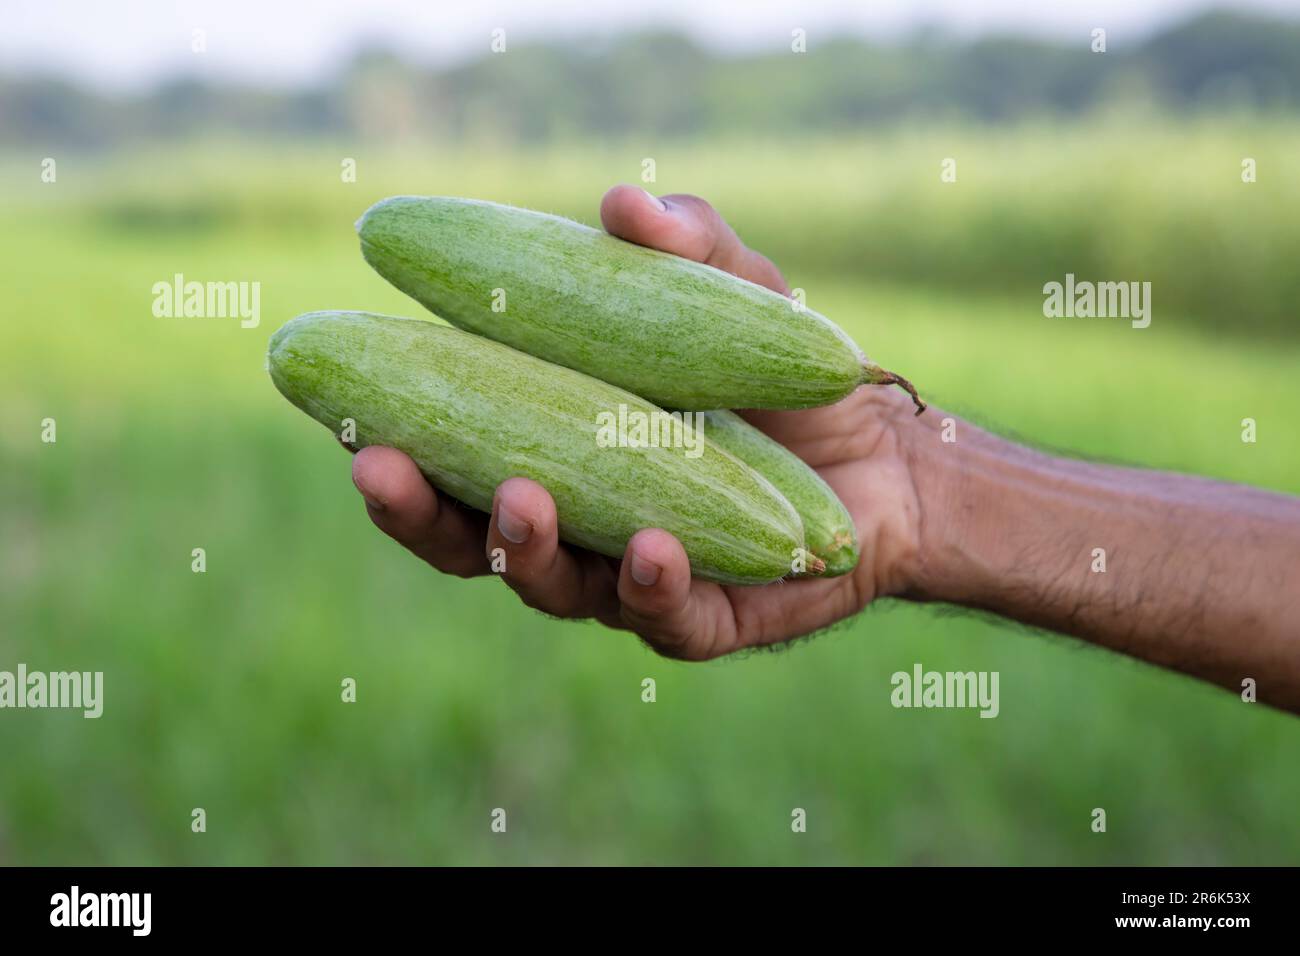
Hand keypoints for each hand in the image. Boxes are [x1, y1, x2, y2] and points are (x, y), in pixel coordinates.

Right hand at [350, 185, 927, 659]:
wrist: (890, 458)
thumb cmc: (783, 378)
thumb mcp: (736, 296)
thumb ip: (684, 247)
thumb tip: (616, 202)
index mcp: (557, 448)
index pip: (454, 454)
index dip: (393, 438)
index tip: (346, 402)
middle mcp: (578, 525)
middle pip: (470, 539)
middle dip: (419, 511)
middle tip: (378, 465)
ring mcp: (633, 582)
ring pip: (552, 587)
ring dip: (523, 549)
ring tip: (522, 498)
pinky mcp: (704, 621)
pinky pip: (665, 618)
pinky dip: (651, 585)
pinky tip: (652, 547)